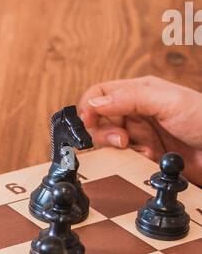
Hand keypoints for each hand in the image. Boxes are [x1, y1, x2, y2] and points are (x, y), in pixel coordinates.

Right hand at [78, 76, 201, 185]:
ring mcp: (142, 134)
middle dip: (103, 131)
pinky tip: (149, 159)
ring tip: (135, 149)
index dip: (89, 107)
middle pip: (100, 120)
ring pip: (111, 142)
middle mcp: (137, 112)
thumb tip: (94, 104)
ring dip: (118, 148)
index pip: (101, 94)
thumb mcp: (166, 101)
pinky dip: (132, 161)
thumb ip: (129, 99)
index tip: (87, 122)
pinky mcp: (148, 156)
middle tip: (121, 140)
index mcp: (139, 91)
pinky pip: (125, 160)